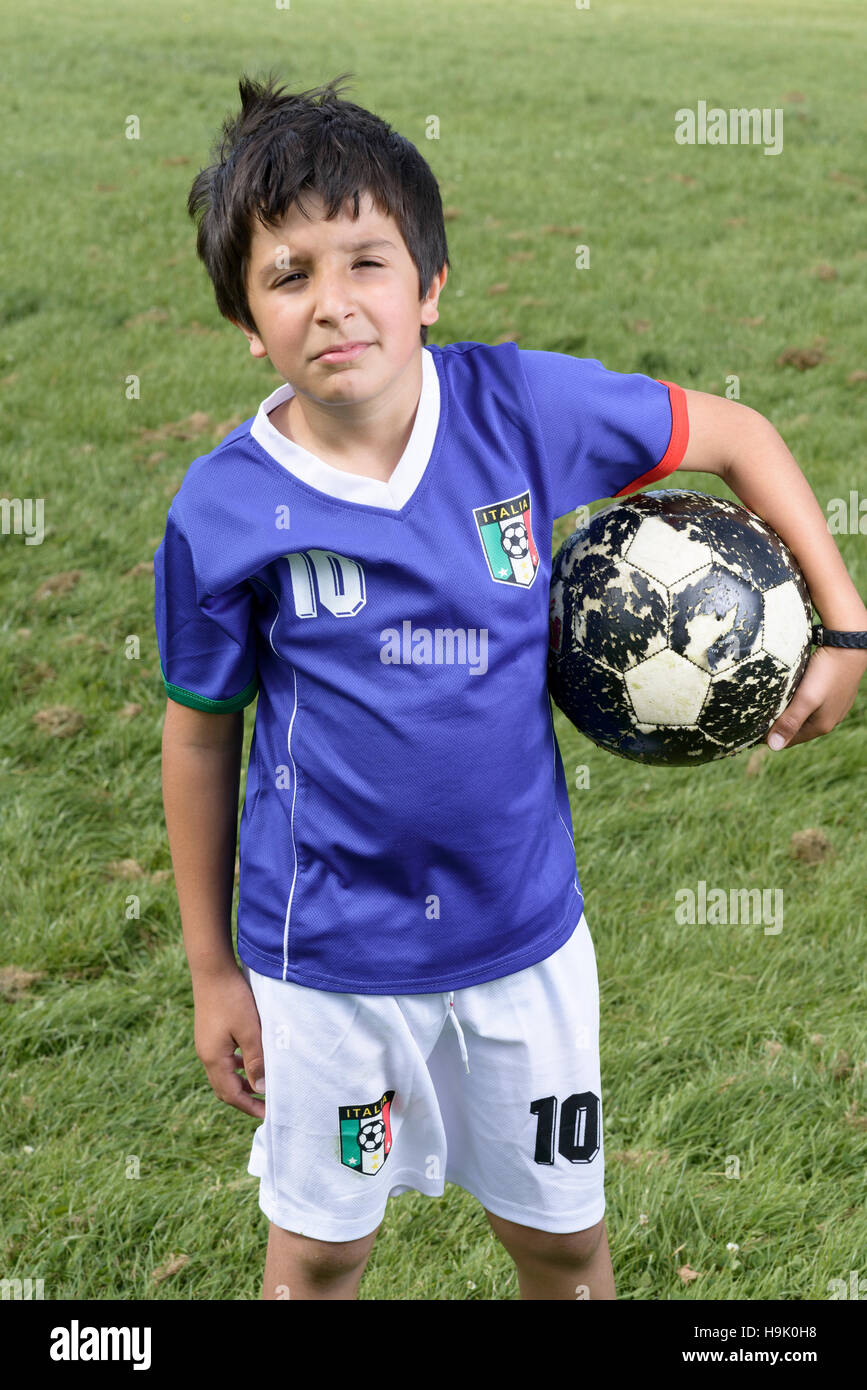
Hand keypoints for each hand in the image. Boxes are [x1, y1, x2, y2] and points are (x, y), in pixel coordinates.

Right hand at [191, 964, 265, 1117]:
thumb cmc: (233, 998)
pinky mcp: (210, 1033)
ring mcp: (206, 1043)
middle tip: (266, 1106)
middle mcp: (206, 1054)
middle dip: (245, 1100)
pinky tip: (251, 1061)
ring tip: (262, 1087)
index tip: (268, 1115)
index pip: (231, 1095)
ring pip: (224, 1074)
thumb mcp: (250, 1030)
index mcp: (213, 1058)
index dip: (250, 1107)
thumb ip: (256, 1060)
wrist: (212, 970)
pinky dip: (238, 1067)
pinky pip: (224, 1059)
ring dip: (242, 1084)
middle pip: (224, 1088)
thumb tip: (260, 1089)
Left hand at [765, 644, 866, 749]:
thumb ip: (790, 722)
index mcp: (821, 726)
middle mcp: (829, 720)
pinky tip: (789, 694)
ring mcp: (833, 707)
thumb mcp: (806, 699)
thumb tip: (773, 746)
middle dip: (778, 726)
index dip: (769, 736)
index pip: (789, 740)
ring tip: (768, 706)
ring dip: (787, 713)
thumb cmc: (827, 673)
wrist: (849, 646)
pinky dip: (797, 703)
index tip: (750, 729)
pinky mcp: (833, 694)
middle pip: (796, 729)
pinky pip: (811, 704)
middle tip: (756, 717)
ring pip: (803, 716)